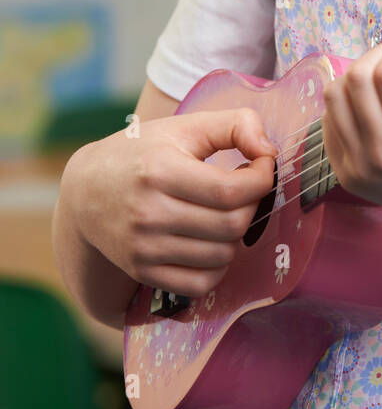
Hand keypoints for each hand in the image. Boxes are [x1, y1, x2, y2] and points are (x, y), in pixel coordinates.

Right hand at [64, 109, 278, 297]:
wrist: (85, 190)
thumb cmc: (143, 153)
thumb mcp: (185, 127)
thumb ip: (236, 125)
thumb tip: (270, 152)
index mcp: (160, 171)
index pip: (231, 191)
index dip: (261, 179)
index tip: (261, 167)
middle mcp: (150, 212)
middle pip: (231, 225)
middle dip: (251, 206)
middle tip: (244, 190)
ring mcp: (144, 247)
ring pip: (222, 255)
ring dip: (236, 235)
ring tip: (224, 212)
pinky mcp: (142, 271)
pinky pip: (201, 284)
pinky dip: (218, 266)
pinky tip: (212, 241)